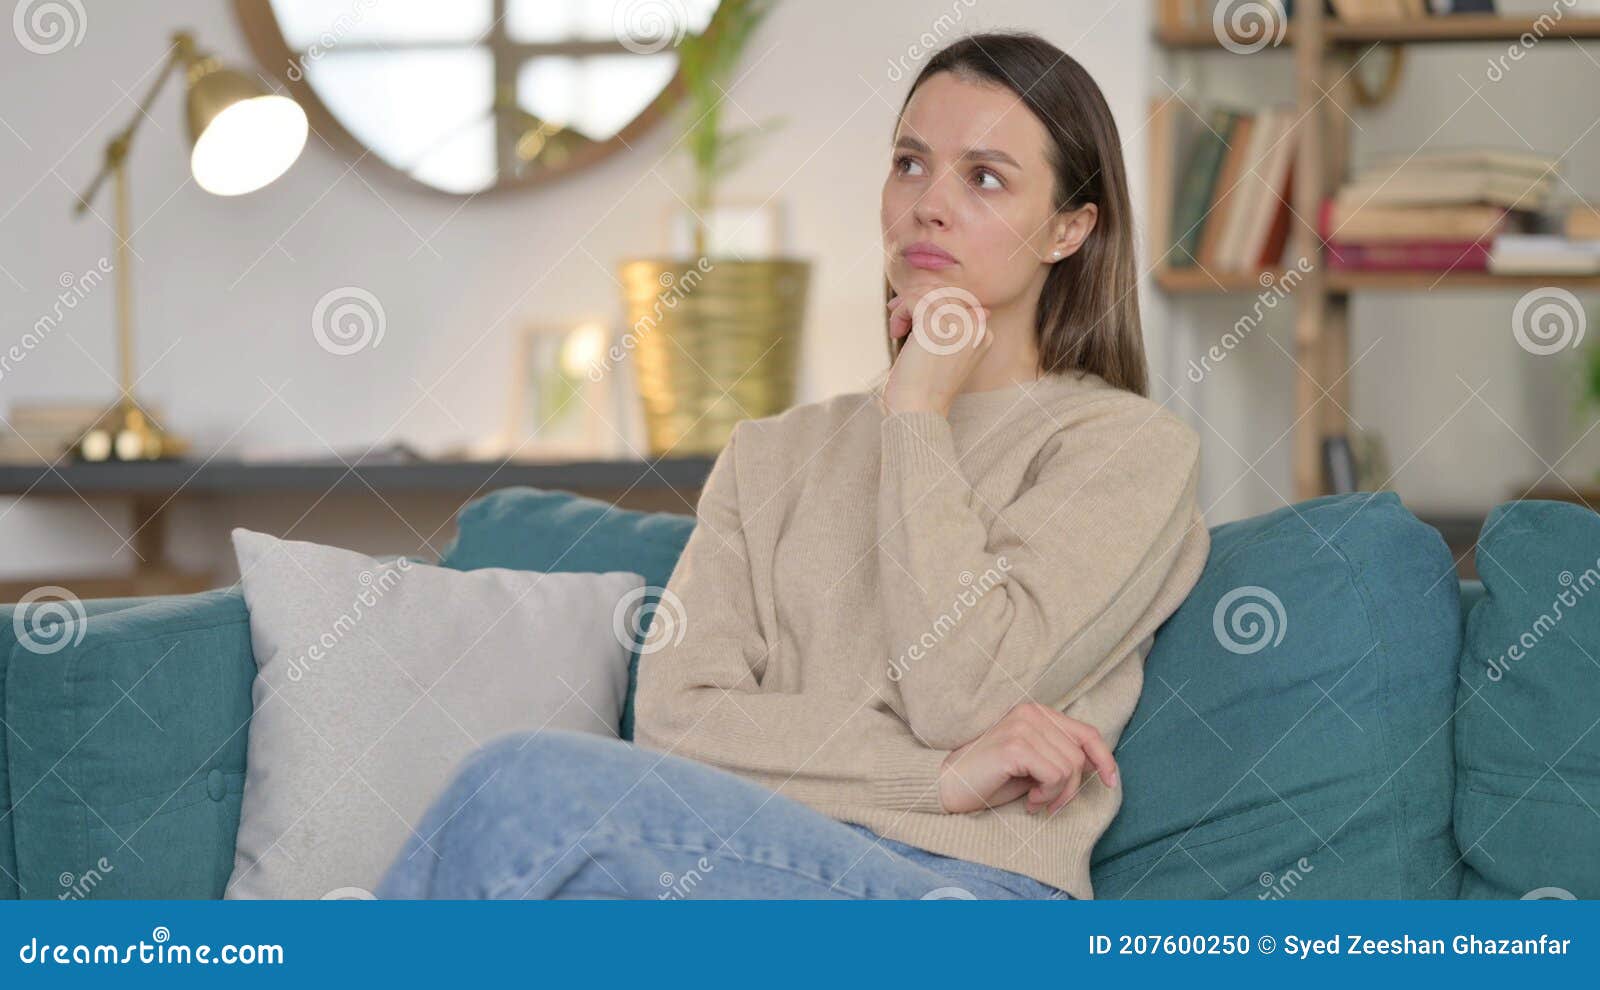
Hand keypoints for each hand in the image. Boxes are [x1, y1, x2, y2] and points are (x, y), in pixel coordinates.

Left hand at [881, 286, 991, 416]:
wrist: (917, 412)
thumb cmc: (926, 390)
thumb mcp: (946, 357)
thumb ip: (951, 329)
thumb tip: (935, 298)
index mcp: (983, 335)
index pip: (960, 300)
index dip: (934, 302)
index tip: (913, 316)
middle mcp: (976, 326)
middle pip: (944, 292)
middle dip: (917, 299)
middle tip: (897, 313)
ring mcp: (957, 323)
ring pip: (928, 292)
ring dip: (906, 307)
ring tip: (898, 328)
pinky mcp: (935, 323)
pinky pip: (912, 299)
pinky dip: (899, 313)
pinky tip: (896, 333)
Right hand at [937, 702, 1118, 815]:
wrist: (949, 785)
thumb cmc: (991, 778)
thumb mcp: (1033, 763)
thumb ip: (1059, 755)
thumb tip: (1097, 766)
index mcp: (1037, 712)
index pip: (1087, 733)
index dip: (1105, 759)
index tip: (1111, 782)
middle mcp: (1031, 713)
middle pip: (1080, 756)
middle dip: (1071, 788)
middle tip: (1049, 803)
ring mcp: (1022, 727)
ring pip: (1070, 768)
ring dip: (1056, 794)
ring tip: (1035, 800)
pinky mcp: (1015, 746)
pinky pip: (1055, 775)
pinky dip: (1047, 795)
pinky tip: (1029, 800)